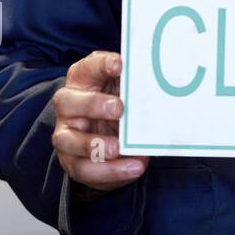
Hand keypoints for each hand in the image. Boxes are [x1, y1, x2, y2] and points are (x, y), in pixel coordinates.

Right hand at [52, 51, 148, 196]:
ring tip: (119, 148)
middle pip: (67, 101)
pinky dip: (110, 170)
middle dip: (92, 105)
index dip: (101, 64)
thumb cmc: (120, 102)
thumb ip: (138, 82)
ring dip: (95, 144)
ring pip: (68, 140)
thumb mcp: (128, 88)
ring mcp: (67, 134)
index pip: (87, 67)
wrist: (109, 135)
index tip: (120, 65)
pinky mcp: (73, 161)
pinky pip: (85, 169)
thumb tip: (167, 75)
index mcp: (83, 81)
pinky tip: (133, 166)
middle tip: (119, 109)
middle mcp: (69, 106)